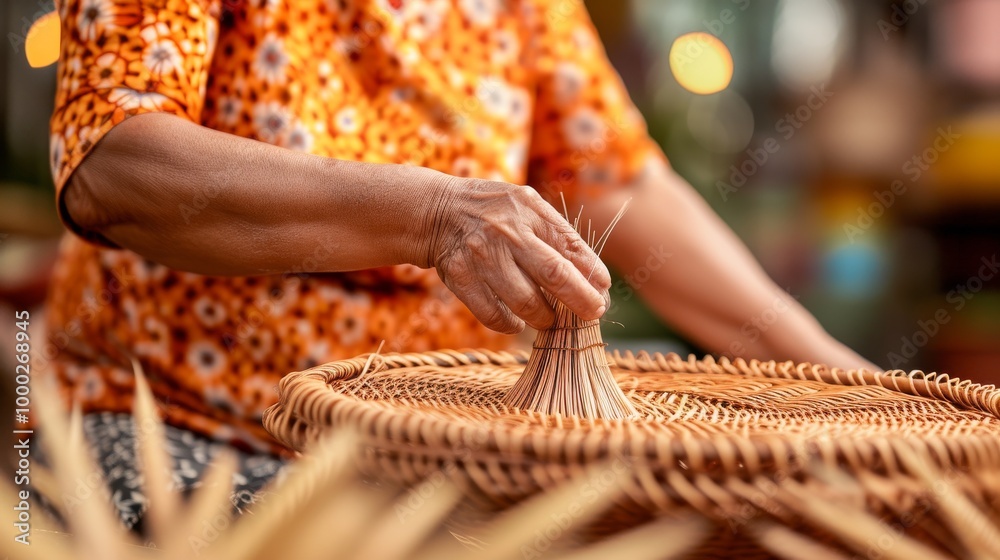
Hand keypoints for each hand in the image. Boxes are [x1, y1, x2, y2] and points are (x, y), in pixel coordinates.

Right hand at [420, 176, 611, 333]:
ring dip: (545, 318)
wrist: (436, 210)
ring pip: (525, 302)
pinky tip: (517, 320)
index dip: (593, 274)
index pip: (572, 247)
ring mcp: (481, 256)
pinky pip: (494, 315)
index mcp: (530, 210)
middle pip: (555, 275)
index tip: (604, 292)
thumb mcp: (528, 208)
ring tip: (549, 319)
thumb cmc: (495, 213)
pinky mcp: (460, 278)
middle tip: (593, 315)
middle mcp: (507, 232)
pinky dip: (511, 325)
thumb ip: (559, 236)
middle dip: (581, 301)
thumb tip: (597, 281)